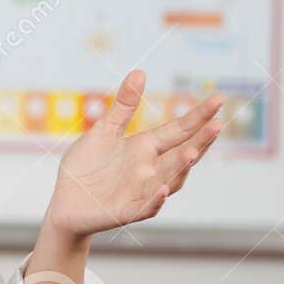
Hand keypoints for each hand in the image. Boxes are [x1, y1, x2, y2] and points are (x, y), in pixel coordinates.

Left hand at [43, 70, 224, 240]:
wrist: (64, 204)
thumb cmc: (86, 168)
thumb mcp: (103, 132)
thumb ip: (123, 107)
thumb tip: (140, 72)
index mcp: (146, 148)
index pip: (178, 130)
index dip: (199, 115)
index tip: (219, 97)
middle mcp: (150, 170)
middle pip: (182, 154)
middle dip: (200, 141)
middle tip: (217, 124)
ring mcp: (141, 192)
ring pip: (169, 181)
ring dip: (180, 168)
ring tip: (193, 152)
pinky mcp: (126, 212)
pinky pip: (145, 207)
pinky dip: (154, 200)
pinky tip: (160, 190)